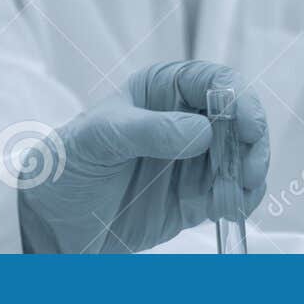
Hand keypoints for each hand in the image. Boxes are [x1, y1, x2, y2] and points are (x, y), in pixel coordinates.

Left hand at [14, 60, 267, 252]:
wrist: (51, 222)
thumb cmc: (66, 165)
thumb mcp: (98, 140)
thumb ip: (148, 132)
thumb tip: (203, 131)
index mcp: (159, 90)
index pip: (213, 81)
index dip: (239, 98)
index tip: (247, 126)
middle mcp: (183, 119)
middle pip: (240, 119)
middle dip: (253, 142)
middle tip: (250, 172)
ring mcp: (193, 160)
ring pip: (244, 157)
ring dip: (250, 176)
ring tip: (232, 199)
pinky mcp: (197, 197)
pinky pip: (235, 193)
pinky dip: (242, 200)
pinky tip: (227, 210)